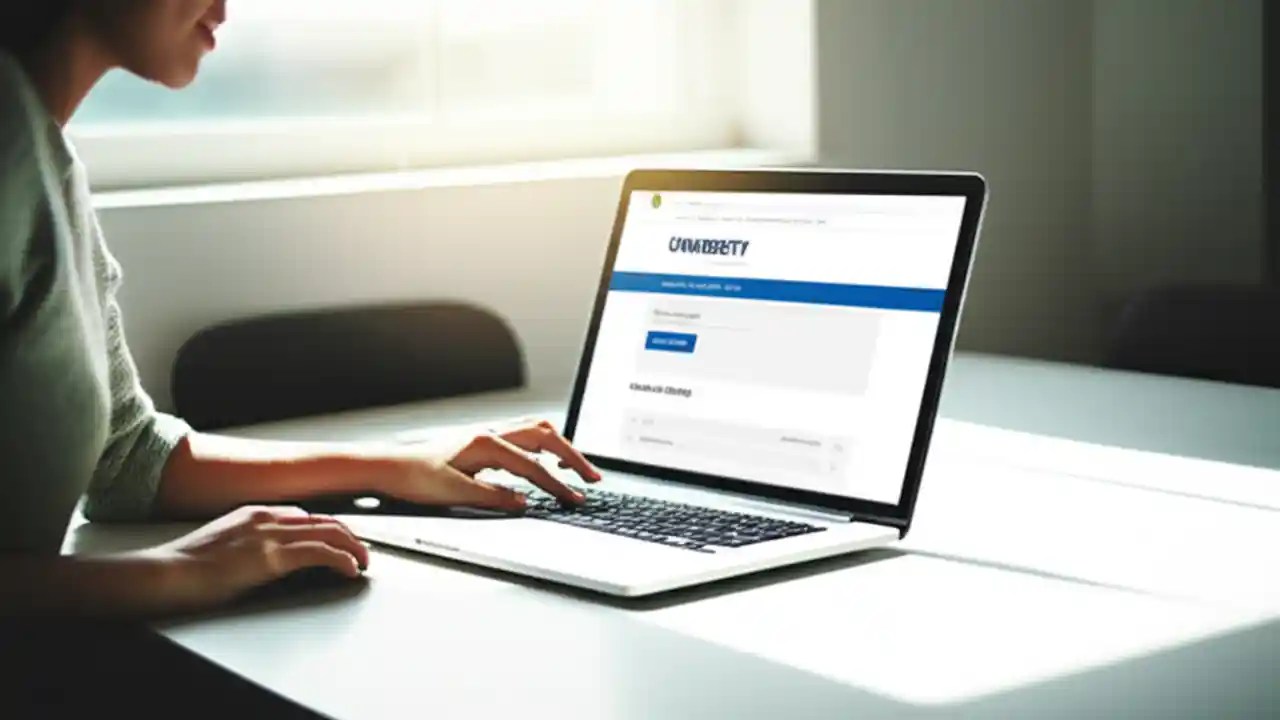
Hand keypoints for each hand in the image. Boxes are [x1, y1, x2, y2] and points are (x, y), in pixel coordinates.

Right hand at [146, 505, 369, 609]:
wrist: (165, 573)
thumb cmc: (185, 565)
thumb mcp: (222, 542)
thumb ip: (248, 541)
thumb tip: (264, 555)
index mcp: (255, 513)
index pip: (305, 515)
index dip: (330, 527)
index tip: (342, 539)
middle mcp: (267, 517)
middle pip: (323, 520)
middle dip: (349, 535)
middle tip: (363, 551)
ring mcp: (270, 535)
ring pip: (329, 532)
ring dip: (353, 548)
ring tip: (364, 562)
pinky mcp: (271, 557)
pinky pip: (320, 553)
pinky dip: (342, 560)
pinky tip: (351, 570)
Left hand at [386, 419, 601, 510]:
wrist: (386, 466)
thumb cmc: (413, 478)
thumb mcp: (453, 493)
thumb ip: (492, 497)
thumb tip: (524, 502)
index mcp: (486, 444)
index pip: (533, 466)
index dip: (558, 484)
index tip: (576, 498)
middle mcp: (489, 434)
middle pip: (545, 437)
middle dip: (573, 457)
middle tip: (593, 477)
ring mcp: (487, 435)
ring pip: (535, 431)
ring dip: (560, 446)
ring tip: (577, 466)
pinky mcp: (482, 442)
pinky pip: (523, 436)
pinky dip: (543, 446)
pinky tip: (544, 461)